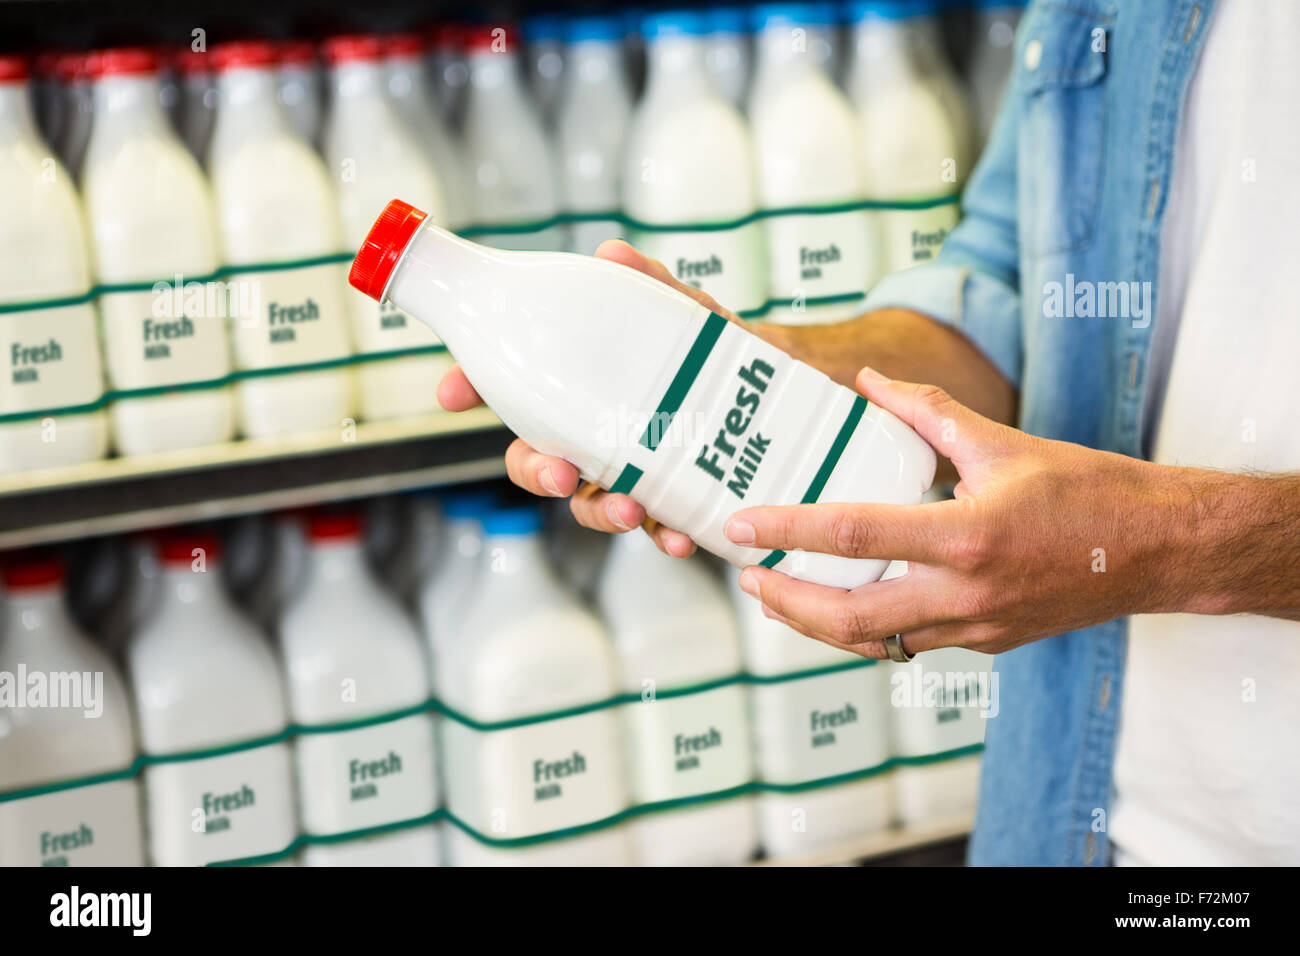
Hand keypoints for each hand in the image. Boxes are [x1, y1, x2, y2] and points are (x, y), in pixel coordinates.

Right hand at [437, 238, 754, 557]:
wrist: (780, 382)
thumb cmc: (713, 350)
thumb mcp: (684, 313)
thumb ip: (651, 286)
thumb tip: (614, 253)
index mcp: (578, 390)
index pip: (511, 391)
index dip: (471, 389)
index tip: (451, 393)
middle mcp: (593, 437)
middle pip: (538, 463)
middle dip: (537, 472)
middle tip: (557, 473)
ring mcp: (631, 474)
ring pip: (592, 504)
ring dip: (603, 512)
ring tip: (629, 509)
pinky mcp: (674, 501)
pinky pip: (657, 527)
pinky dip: (665, 535)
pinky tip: (679, 534)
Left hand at [726, 367, 1185, 658]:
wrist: (1158, 550)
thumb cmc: (1086, 490)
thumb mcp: (1002, 442)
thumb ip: (927, 412)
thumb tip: (869, 381)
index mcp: (966, 535)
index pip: (851, 536)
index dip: (786, 531)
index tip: (739, 527)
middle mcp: (965, 592)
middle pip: (849, 616)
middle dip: (787, 602)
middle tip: (748, 579)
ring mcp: (975, 627)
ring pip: (874, 641)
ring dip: (819, 622)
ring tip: (780, 596)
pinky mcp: (986, 641)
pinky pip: (910, 643)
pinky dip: (867, 628)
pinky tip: (845, 603)